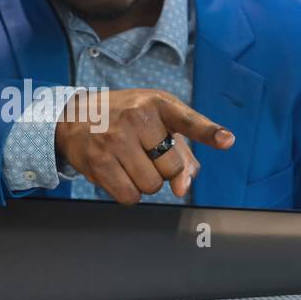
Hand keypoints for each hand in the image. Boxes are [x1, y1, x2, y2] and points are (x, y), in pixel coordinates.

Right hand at [53, 88, 234, 203]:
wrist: (73, 117)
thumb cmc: (124, 118)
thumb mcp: (155, 120)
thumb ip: (182, 152)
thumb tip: (183, 188)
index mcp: (157, 103)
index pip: (187, 120)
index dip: (209, 132)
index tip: (227, 140)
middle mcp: (137, 118)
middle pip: (171, 169)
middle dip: (163, 170)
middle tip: (145, 153)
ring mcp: (115, 139)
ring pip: (151, 186)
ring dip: (145, 182)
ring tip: (129, 161)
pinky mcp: (98, 162)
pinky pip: (129, 196)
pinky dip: (129, 192)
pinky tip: (118, 173)